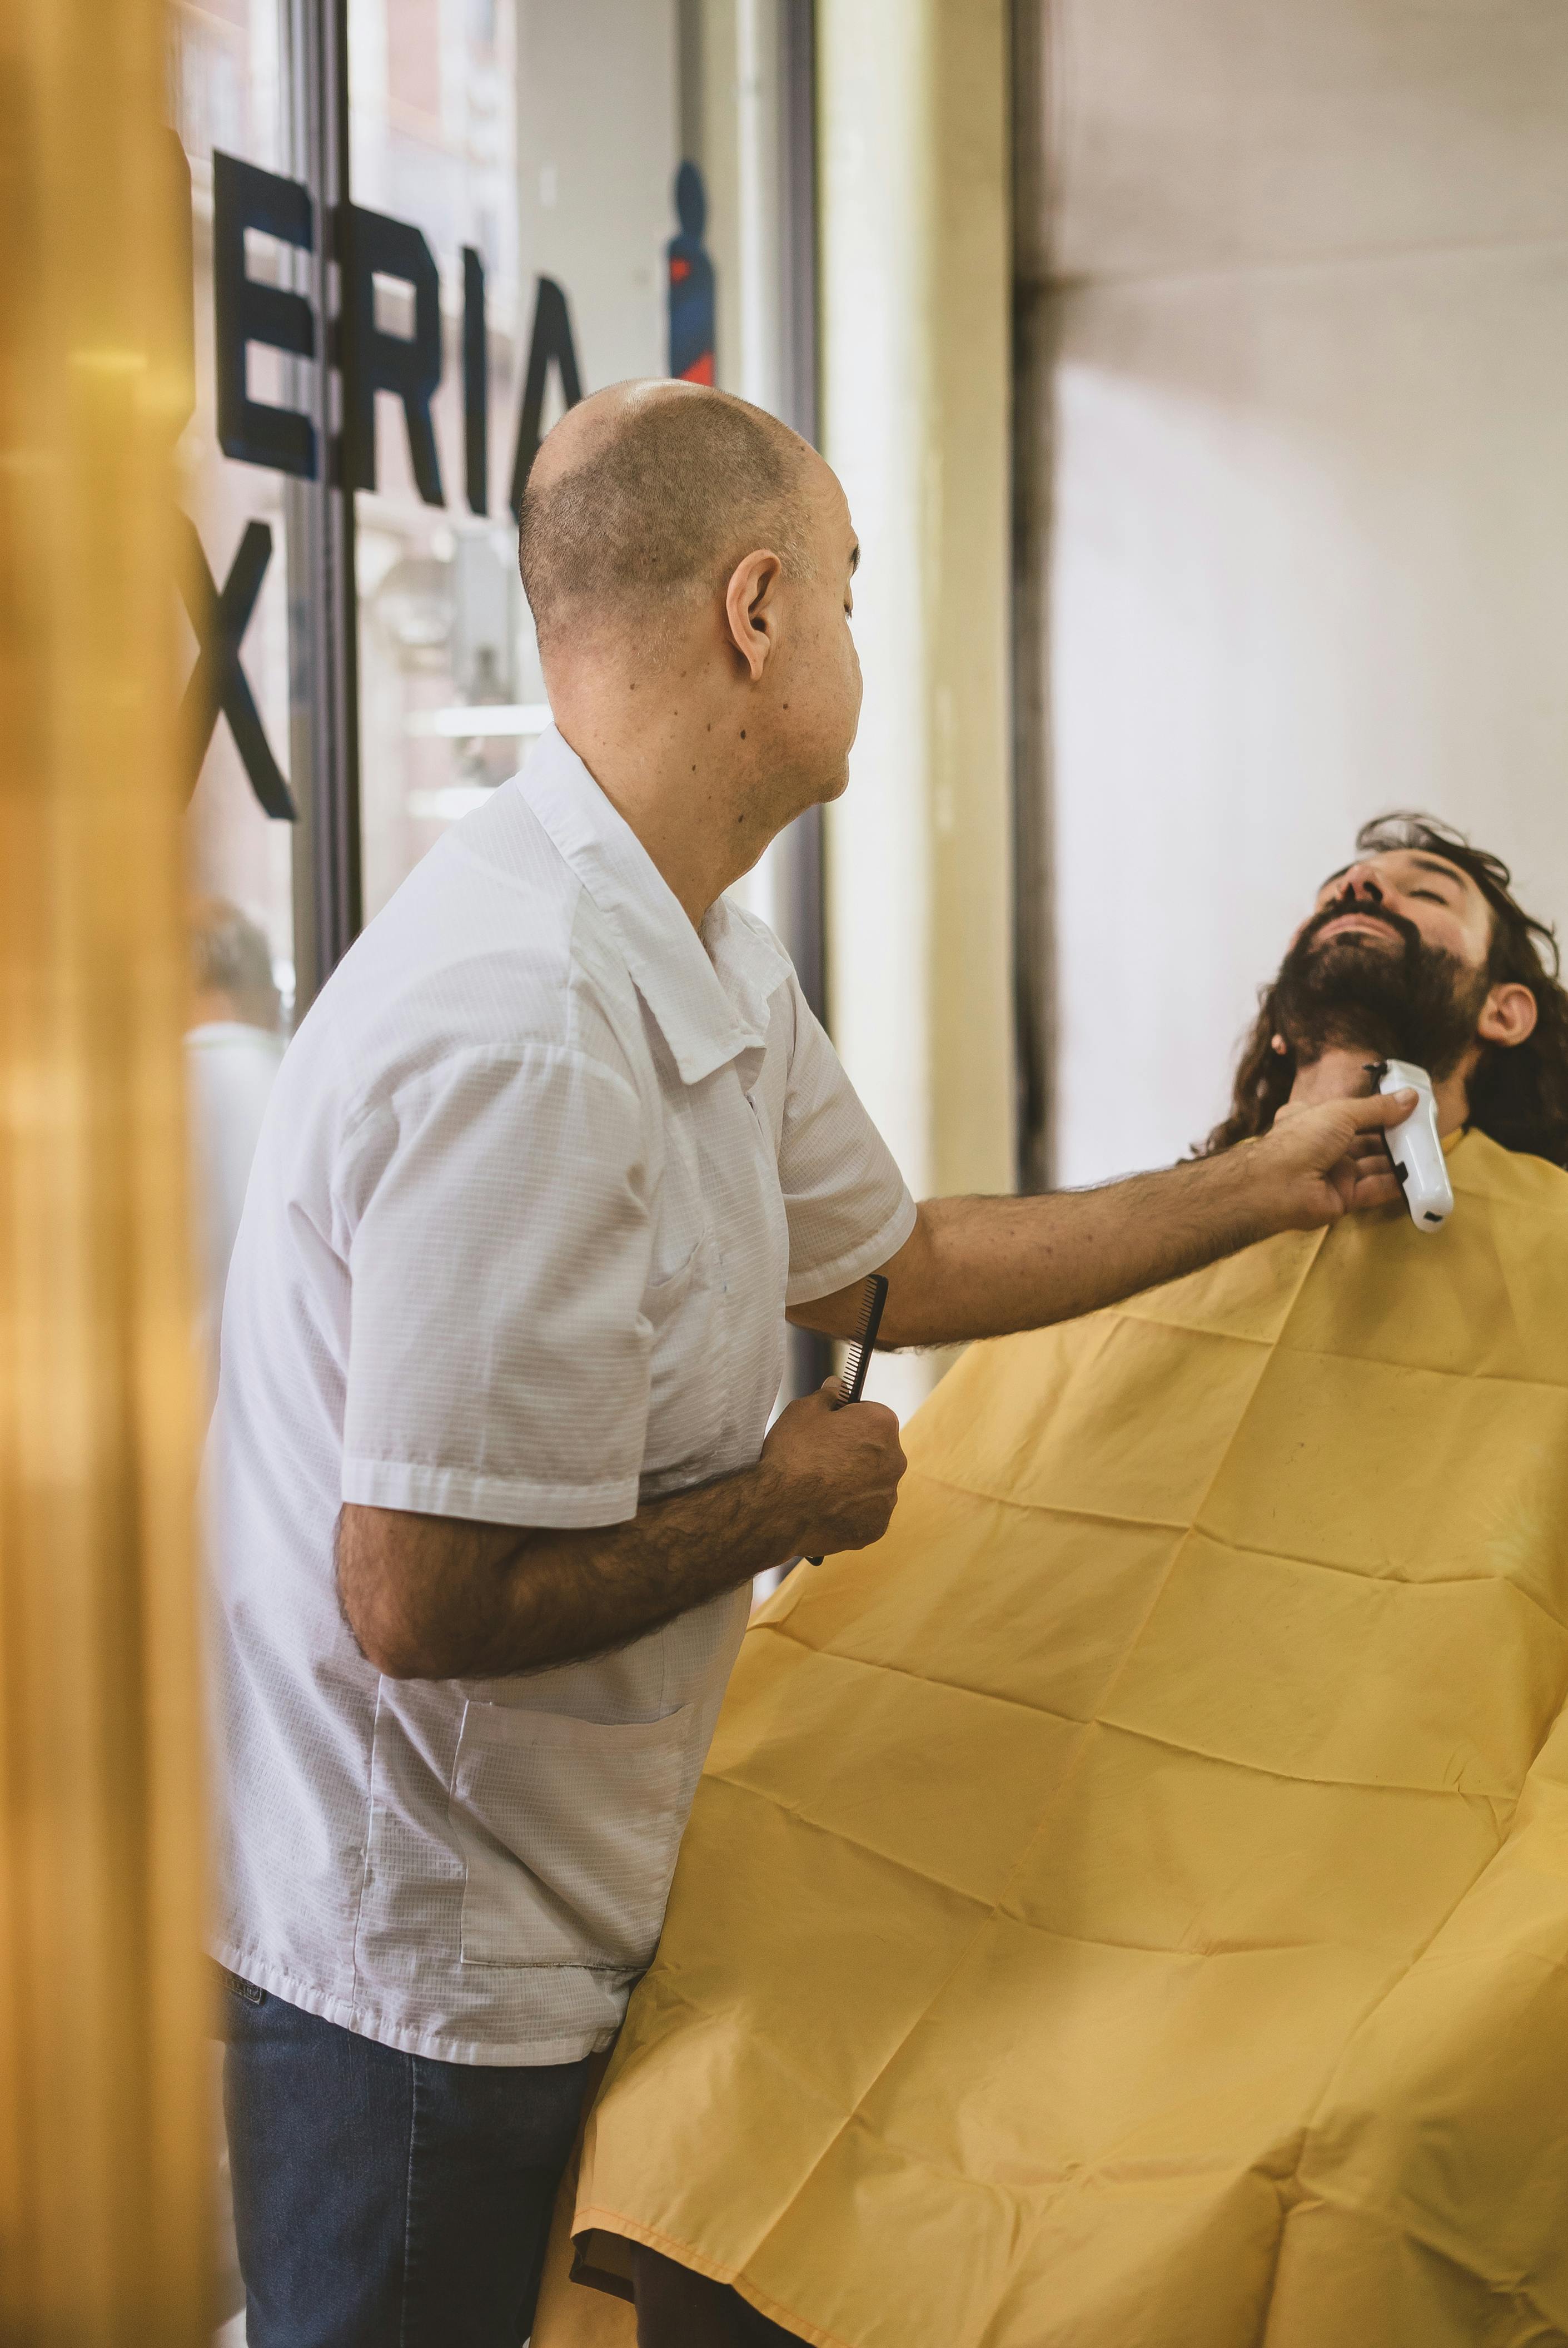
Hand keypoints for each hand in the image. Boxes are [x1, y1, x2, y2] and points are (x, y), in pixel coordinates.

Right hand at [760, 1380, 906, 1557]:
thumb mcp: (802, 1412)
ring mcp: (888, 1496)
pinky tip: (825, 1509)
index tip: (829, 1431)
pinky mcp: (877, 1526)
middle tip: (821, 1460)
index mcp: (881, 1424)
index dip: (847, 1421)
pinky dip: (850, 1512)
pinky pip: (865, 1514)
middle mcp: (895, 1459)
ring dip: (854, 1483)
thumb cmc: (792, 1456)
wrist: (780, 1510)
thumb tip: (838, 1386)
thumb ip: (826, 1396)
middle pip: (876, 1451)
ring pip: (872, 1484)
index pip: (871, 1415)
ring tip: (820, 1488)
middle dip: (854, 1453)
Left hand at [1244, 1089, 1417, 1231]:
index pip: (1352, 1114)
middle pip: (1366, 1141)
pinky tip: (1419, 1177)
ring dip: (1400, 1160)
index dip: (1378, 1112)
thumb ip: (1377, 1108)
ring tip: (1429, 1152)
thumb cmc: (1302, 1139)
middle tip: (1425, 1131)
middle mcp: (1324, 1147)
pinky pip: (1374, 1189)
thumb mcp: (1342, 1112)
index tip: (1407, 1109)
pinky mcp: (1342, 1199)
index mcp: (1315, 1120)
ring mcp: (1333, 1174)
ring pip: (1374, 1165)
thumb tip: (1410, 1097)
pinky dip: (1395, 1184)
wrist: (1276, 1185)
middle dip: (1394, 1137)